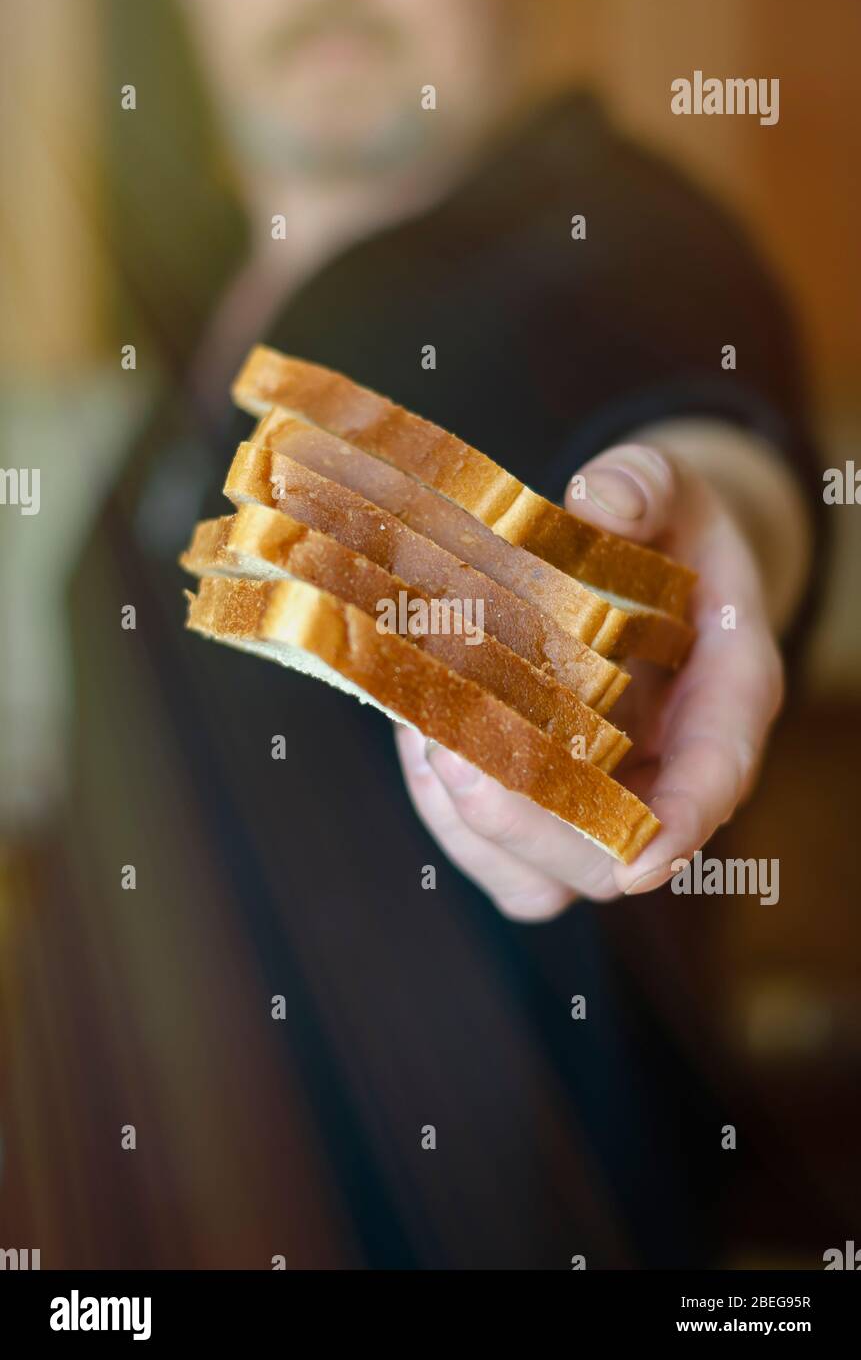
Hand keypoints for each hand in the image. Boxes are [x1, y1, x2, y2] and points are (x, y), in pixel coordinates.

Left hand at [396, 434, 791, 921]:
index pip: (712, 781)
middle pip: (608, 856)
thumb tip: (599, 499)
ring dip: (474, 825)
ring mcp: (597, 796)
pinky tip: (418, 731)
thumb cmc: (668, 535)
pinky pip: (491, 848)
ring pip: (540, 875)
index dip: (679, 823)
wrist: (650, 569)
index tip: (638, 857)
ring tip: (423, 738)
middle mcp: (662, 770)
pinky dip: (446, 808)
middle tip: (454, 754)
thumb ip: (646, 485)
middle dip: (531, 824)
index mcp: (724, 703)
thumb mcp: (673, 491)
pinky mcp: (539, 800)